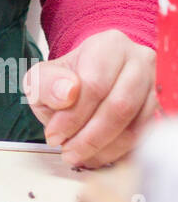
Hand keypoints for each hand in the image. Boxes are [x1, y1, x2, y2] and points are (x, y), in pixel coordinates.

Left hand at [22, 29, 157, 169]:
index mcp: (109, 46)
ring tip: (79, 155)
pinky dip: (118, 152)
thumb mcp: (43, 78)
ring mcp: (153, 86)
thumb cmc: (66, 80)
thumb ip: (46, 84)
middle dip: (89, 137)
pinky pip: (142, 138)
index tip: (54, 135)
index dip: (72, 116)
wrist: (88, 80)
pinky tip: (97, 155)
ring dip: (104, 148)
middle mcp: (138, 61)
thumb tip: (67, 93)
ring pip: (134, 126)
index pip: (94, 84)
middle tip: (68, 152)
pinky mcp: (159, 109)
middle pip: (119, 107)